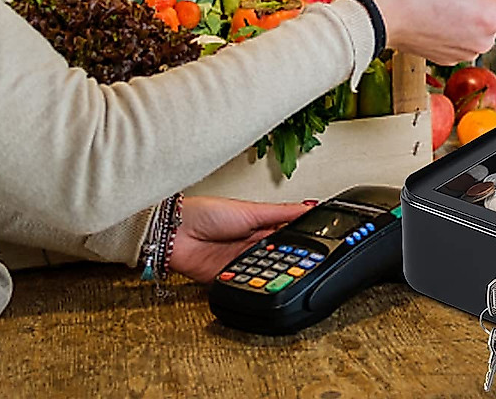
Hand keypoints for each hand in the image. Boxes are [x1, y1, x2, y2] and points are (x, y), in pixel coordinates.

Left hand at [168, 195, 316, 282]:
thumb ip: (282, 213)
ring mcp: (239, 265)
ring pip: (264, 274)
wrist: (176, 233)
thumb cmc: (207, 212)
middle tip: (304, 265)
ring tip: (285, 275)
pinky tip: (262, 286)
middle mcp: (251, 246)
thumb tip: (310, 206)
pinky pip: (245, 288)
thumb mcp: (252, 210)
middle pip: (278, 258)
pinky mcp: (226, 281)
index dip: (302, 243)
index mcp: (260, 226)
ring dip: (272, 275)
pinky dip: (253, 288)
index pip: (288, 237)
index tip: (320, 247)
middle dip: (290, 262)